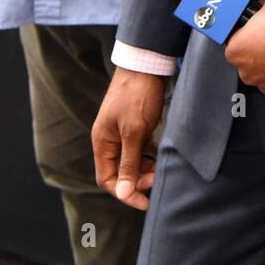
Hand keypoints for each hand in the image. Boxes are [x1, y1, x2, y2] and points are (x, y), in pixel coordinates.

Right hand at [92, 68, 165, 210]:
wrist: (145, 64)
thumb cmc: (137, 96)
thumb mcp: (134, 132)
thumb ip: (128, 163)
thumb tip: (122, 193)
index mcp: (102, 142)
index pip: (108, 179)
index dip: (125, 193)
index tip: (145, 201)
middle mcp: (109, 139)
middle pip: (121, 171)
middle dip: (139, 178)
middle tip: (159, 177)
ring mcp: (121, 131)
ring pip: (132, 160)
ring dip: (146, 167)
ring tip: (163, 166)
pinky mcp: (134, 124)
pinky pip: (140, 147)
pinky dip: (150, 153)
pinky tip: (162, 152)